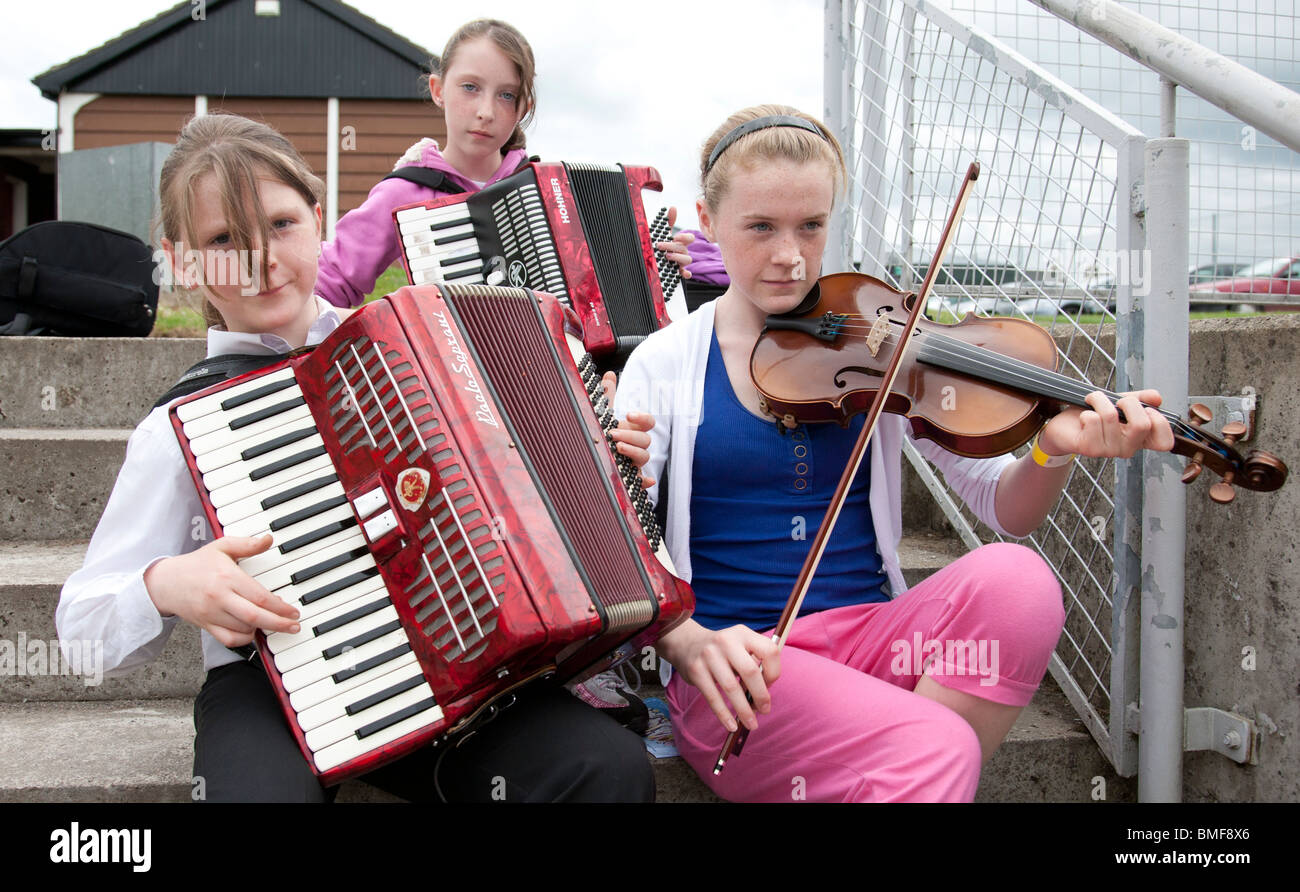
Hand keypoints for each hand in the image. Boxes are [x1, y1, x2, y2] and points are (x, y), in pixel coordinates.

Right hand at [144, 534, 301, 647]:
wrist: (165, 582)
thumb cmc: (196, 564)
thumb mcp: (221, 547)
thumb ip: (246, 544)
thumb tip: (268, 539)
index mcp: (227, 577)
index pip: (260, 596)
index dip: (280, 607)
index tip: (293, 611)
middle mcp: (220, 598)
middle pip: (255, 617)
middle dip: (279, 624)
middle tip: (294, 626)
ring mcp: (212, 614)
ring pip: (243, 630)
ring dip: (262, 629)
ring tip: (275, 623)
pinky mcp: (206, 626)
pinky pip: (228, 640)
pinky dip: (244, 639)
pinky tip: (253, 631)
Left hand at [601, 371, 655, 487]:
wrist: (582, 455)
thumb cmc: (596, 432)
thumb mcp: (600, 414)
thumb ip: (606, 395)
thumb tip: (609, 374)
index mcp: (632, 428)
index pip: (648, 422)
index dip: (642, 418)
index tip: (629, 414)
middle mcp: (636, 444)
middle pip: (646, 440)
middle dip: (631, 435)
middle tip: (613, 433)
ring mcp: (634, 461)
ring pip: (645, 457)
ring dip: (634, 451)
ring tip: (617, 448)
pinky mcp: (628, 477)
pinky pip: (642, 482)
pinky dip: (645, 482)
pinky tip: (646, 481)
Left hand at [655, 206, 695, 278]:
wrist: (652, 260)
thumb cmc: (660, 246)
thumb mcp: (663, 234)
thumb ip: (669, 222)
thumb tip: (673, 207)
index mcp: (680, 243)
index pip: (690, 238)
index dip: (684, 237)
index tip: (675, 237)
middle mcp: (682, 252)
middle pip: (684, 248)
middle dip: (672, 246)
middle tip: (659, 245)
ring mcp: (681, 262)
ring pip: (688, 259)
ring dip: (678, 257)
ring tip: (667, 256)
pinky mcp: (678, 272)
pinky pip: (687, 274)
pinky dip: (686, 273)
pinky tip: (684, 273)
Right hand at [657, 620, 780, 732]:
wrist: (687, 643)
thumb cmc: (722, 651)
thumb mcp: (740, 645)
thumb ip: (755, 662)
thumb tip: (764, 695)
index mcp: (743, 633)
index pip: (769, 651)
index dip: (774, 672)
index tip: (770, 686)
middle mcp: (726, 641)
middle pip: (750, 671)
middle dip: (761, 696)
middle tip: (764, 710)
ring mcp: (709, 655)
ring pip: (732, 687)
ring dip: (744, 710)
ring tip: (751, 723)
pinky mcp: (696, 670)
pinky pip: (713, 697)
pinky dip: (724, 714)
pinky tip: (731, 725)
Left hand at [1037, 389, 1174, 459]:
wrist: (1064, 428)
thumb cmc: (1094, 415)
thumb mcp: (1119, 403)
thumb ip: (1139, 399)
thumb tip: (1157, 397)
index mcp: (1139, 440)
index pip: (1165, 443)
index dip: (1160, 422)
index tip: (1146, 409)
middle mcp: (1127, 448)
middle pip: (1142, 425)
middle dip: (1129, 403)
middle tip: (1117, 401)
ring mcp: (1108, 451)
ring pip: (1111, 416)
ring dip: (1099, 400)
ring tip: (1093, 402)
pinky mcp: (1089, 448)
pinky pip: (1093, 420)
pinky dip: (1086, 410)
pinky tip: (1083, 417)